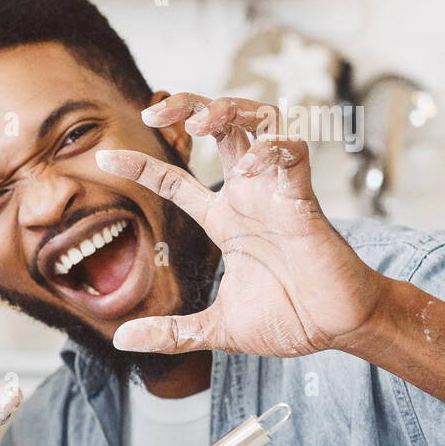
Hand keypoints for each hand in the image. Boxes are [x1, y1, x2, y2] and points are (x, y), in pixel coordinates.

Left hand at [94, 92, 386, 356]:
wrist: (340, 329)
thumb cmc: (290, 320)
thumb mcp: (216, 330)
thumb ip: (171, 333)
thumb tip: (121, 339)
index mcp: (225, 219)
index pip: (175, 181)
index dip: (140, 165)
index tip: (104, 158)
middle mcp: (248, 197)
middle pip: (219, 129)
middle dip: (189, 106)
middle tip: (154, 110)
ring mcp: (276, 194)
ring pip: (257, 124)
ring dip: (228, 111)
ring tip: (199, 120)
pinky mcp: (305, 202)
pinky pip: (293, 156)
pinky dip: (274, 147)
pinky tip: (253, 159)